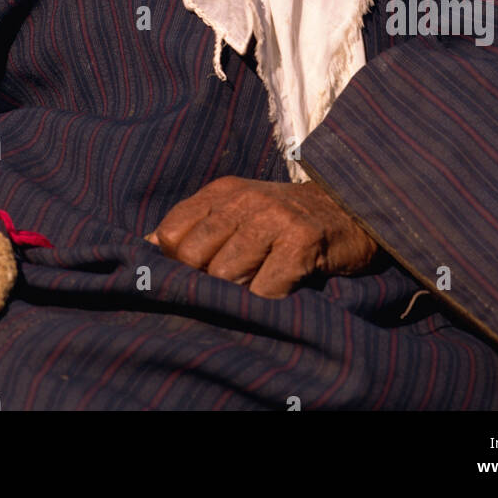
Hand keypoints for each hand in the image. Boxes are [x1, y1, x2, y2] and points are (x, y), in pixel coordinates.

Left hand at [144, 174, 378, 297]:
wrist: (351, 209)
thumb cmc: (286, 220)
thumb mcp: (239, 211)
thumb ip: (197, 227)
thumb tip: (146, 247)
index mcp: (223, 191)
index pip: (170, 233)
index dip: (174, 264)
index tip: (192, 280)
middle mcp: (244, 200)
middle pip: (192, 258)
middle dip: (203, 285)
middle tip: (224, 295)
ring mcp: (273, 220)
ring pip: (225, 276)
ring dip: (235, 298)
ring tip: (251, 298)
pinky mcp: (300, 244)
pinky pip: (264, 290)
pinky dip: (264, 305)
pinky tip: (275, 301)